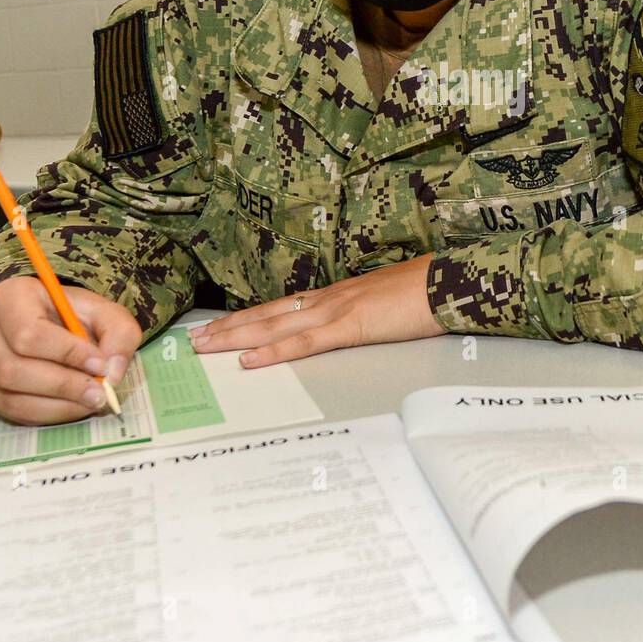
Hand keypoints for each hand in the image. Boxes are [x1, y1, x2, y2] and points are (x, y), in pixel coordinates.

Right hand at [0, 275, 141, 425]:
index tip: (100, 365)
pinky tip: (70, 406)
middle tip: (98, 393)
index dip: (66, 354)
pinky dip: (44, 414)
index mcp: (11, 296)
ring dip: (55, 405)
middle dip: (61, 386)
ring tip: (88, 402)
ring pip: (8, 395)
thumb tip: (111, 372)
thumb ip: (118, 335)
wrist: (49, 320)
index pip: (29, 333)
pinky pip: (7, 409)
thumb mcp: (106, 312)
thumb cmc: (74, 314)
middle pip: (11, 368)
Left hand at [188, 253, 445, 366]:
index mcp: (336, 296)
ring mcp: (336, 311)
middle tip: (194, 339)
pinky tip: (248, 360)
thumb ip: (366, 315)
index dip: (248, 318)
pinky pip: (303, 344)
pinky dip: (272, 353)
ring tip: (204, 346)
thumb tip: (357, 327)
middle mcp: (327, 300)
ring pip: (274, 326)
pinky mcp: (349, 327)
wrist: (449, 281)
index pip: (282, 309)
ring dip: (235, 337)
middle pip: (267, 315)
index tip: (220, 326)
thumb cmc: (425, 292)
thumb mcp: (387, 305)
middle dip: (228, 327)